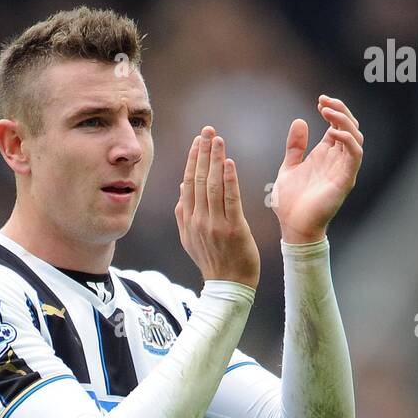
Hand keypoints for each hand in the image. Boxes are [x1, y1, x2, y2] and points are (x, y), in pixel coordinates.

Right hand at [175, 126, 259, 288]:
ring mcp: (215, 226)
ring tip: (218, 139)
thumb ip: (184, 214)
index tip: (198, 140)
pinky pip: (230, 200)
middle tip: (208, 130)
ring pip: (213, 186)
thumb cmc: (214, 261)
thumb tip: (182, 189)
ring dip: (215, 160)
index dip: (192, 159)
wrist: (229, 287)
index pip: (189, 183)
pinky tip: (229, 162)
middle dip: (203, 152)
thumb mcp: (191, 239)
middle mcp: (199, 221)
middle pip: (199, 180)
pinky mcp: (234, 230)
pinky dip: (229, 180)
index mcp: (188, 221)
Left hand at [269, 95, 363, 243]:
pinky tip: (333, 132)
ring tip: (328, 111)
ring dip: (344, 121)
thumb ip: (295, 147)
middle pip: (350, 127)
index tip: (320, 100)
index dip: (333, 110)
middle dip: (340, 110)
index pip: (338, 126)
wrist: (293, 228)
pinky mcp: (345, 181)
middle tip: (324, 101)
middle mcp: (337, 160)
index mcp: (325, 155)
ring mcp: (343, 170)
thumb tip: (300, 121)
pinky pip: (354, 155)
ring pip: (355, 137)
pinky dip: (348, 140)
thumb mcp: (288, 168)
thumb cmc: (291, 204)